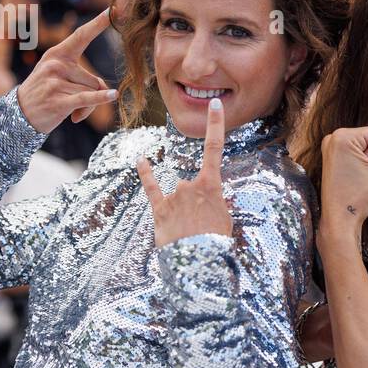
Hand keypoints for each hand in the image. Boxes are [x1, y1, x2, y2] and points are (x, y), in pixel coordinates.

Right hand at [15, 9, 116, 133]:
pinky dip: (100, 99)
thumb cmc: (46, 93)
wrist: (19, 114)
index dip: (99, 23)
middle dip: (92, 95)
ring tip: (71, 110)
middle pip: (94, 80)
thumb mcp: (59, 77)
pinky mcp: (58, 101)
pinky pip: (86, 98)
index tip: (114, 9)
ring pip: (92, 93)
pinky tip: (113, 96)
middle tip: (73, 102)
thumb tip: (105, 91)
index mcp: (57, 54)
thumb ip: (84, 78)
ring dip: (88, 107)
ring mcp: (55, 82)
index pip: (82, 35)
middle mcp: (56, 65)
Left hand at [137, 97, 233, 246]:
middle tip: (204, 230)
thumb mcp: (226, 219)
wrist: (197, 262)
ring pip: (180, 197)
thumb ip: (217, 203)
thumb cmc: (216, 242)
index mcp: (211, 186)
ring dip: (185, 214)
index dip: (215, 124)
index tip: (215, 105)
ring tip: (191, 236)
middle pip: (194, 186)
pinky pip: (152, 188)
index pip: (215, 148)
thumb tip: (210, 198)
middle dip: (199, 207)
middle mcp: (190, 185)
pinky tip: (140, 160)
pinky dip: (146, 173)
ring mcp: (173, 196)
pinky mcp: (160, 210)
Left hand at [319, 127, 367, 229]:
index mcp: (344, 137)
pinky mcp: (333, 158)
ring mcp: (331, 148)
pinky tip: (355, 179)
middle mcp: (333, 138)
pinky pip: (358, 154)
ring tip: (360, 179)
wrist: (340, 219)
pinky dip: (362, 165)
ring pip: (367, 148)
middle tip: (365, 176)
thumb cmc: (358, 199)